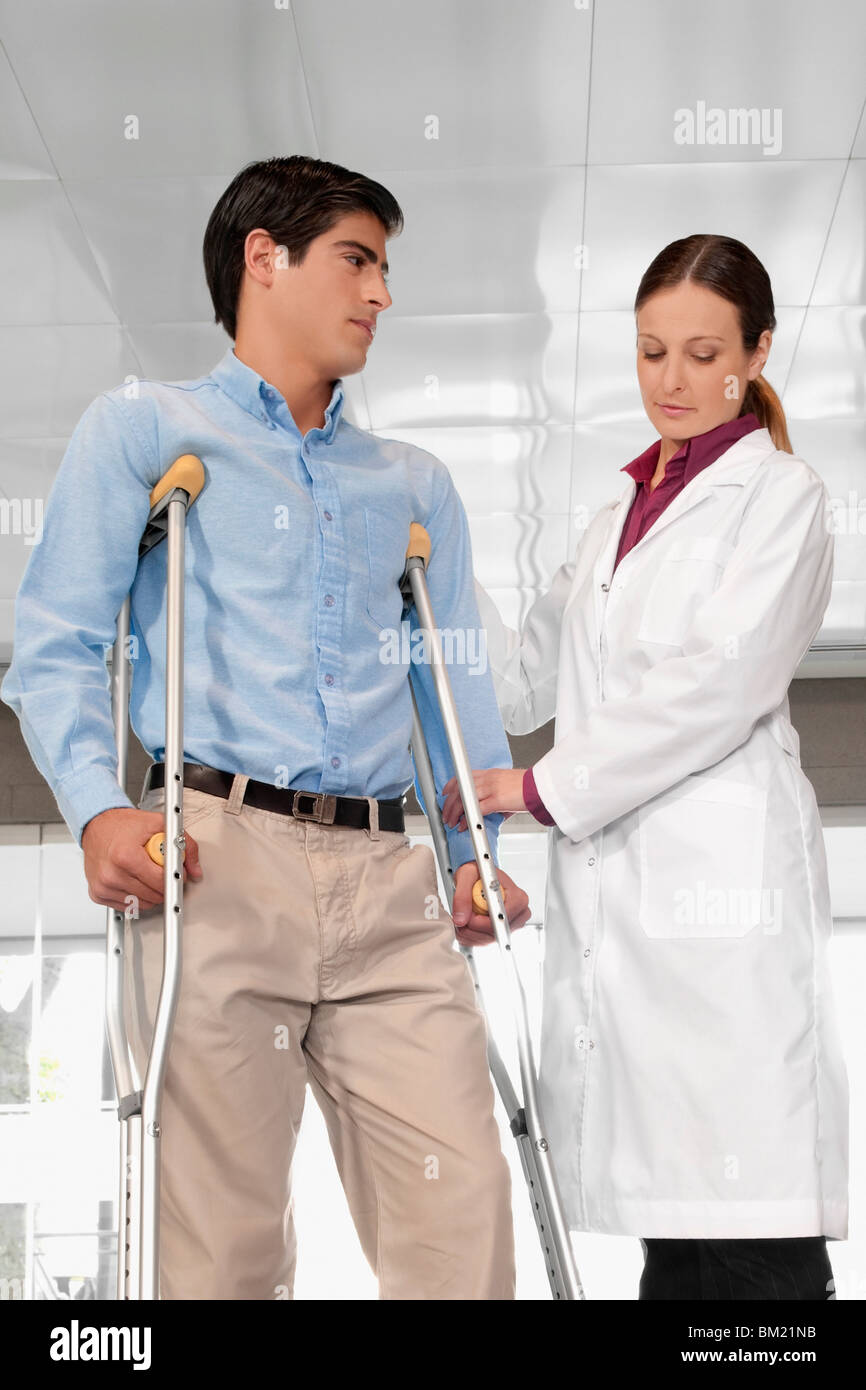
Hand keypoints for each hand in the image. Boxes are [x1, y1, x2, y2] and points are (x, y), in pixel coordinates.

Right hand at [81, 807, 202, 913]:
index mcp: (126, 856)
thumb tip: (195, 871)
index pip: (161, 881)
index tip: (178, 875)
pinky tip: (133, 879)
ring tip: (146, 872)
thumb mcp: (160, 824)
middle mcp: (112, 874)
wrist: (97, 825)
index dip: (175, 878)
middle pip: (153, 896)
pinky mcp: (98, 894)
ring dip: (151, 893)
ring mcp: (103, 886)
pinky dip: (135, 896)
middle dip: (164, 886)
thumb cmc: (125, 824)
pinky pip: (127, 906)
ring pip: (143, 904)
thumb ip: (185, 845)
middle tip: (161, 870)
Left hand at [442, 768, 526, 831]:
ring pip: (464, 799)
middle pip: (459, 790)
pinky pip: (475, 810)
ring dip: (454, 813)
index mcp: (489, 774)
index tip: (445, 794)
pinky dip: (467, 819)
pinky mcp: (496, 799)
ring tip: (451, 823)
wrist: (540, 787)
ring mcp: (491, 788)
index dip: (450, 786)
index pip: (463, 776)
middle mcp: (487, 779)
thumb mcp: (507, 787)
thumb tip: (492, 811)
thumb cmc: (527, 788)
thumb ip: (496, 797)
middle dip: (449, 804)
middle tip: (446, 815)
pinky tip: (463, 826)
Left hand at [449, 862, 530, 947]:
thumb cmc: (477, 873)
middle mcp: (518, 913)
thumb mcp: (467, 876)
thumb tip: (461, 919)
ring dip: (470, 933)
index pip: (500, 920)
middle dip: (472, 928)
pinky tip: (467, 923)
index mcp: (517, 897)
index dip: (480, 922)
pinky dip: (471, 936)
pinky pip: (484, 941)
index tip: (467, 916)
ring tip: (464, 916)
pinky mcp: (502, 931)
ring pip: (487, 939)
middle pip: (494, 933)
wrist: (477, 876)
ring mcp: (511, 924)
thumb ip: (462, 896)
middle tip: (462, 915)